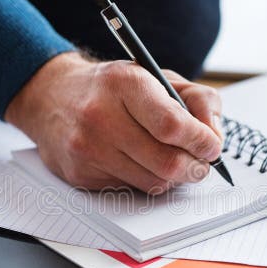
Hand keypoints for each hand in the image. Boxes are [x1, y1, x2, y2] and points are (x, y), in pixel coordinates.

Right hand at [5, 52, 223, 193]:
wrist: (52, 98)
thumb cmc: (113, 88)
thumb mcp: (157, 77)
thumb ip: (197, 100)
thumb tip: (215, 137)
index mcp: (125, 83)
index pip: (173, 125)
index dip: (201, 141)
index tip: (212, 146)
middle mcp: (100, 116)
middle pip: (166, 162)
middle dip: (194, 167)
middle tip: (200, 163)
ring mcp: (87, 148)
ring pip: (152, 182)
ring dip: (171, 177)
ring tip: (170, 160)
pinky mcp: (80, 174)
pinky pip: (130, 190)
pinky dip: (143, 180)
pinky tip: (137, 162)